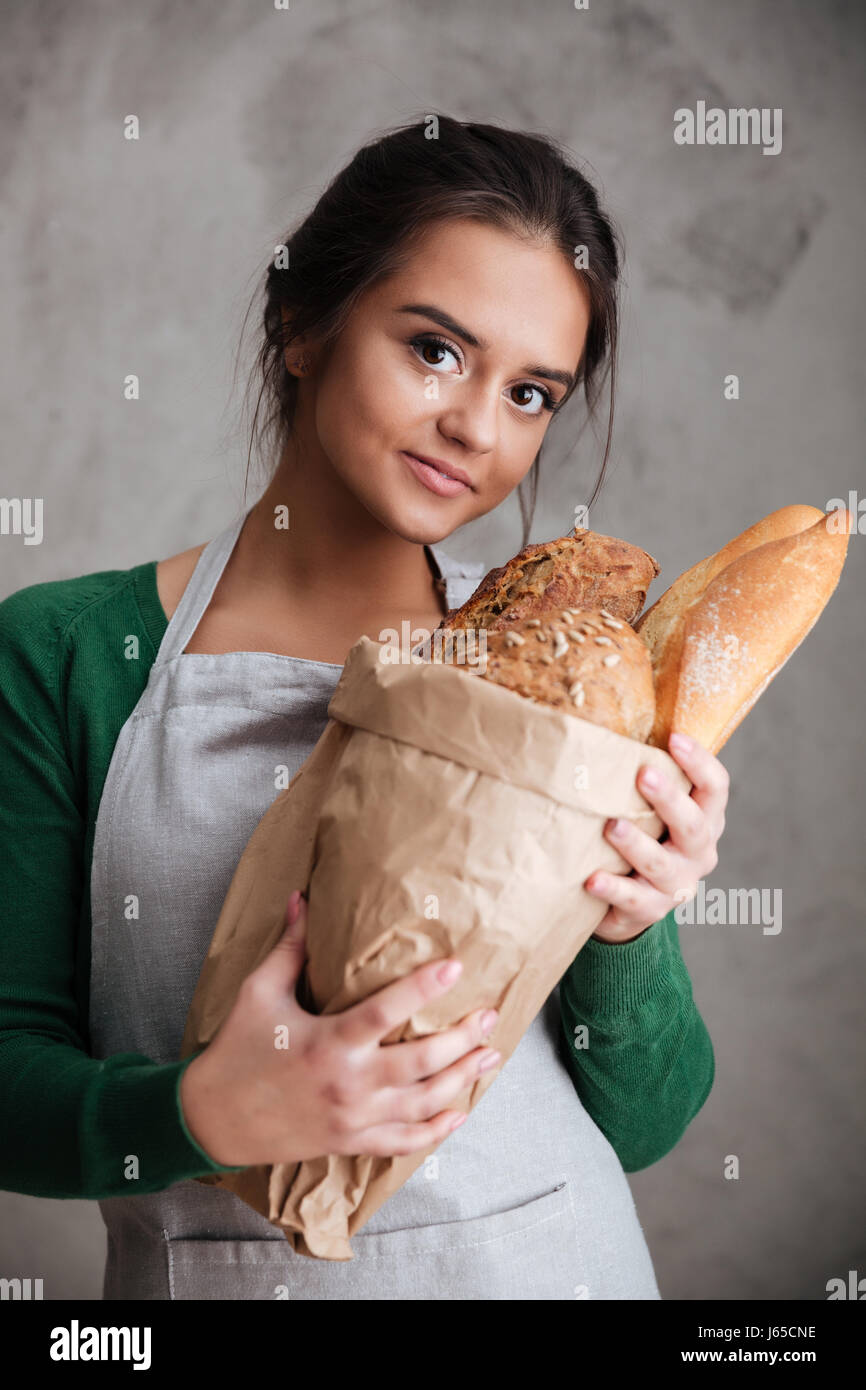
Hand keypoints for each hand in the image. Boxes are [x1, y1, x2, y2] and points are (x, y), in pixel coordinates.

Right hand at [180, 891, 501, 1166]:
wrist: (213, 1119)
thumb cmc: (237, 1050)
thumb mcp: (259, 993)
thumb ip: (289, 948)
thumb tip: (301, 898)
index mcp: (328, 1042)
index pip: (387, 1011)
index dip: (424, 987)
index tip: (456, 967)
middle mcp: (347, 1084)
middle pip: (422, 1062)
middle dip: (462, 1038)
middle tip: (490, 1015)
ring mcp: (352, 1118)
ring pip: (422, 1102)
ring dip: (462, 1079)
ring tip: (490, 1054)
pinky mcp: (350, 1142)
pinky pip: (403, 1141)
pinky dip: (435, 1131)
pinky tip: (459, 1112)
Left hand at [584, 731, 728, 942]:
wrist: (632, 900)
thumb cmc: (643, 833)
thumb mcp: (651, 805)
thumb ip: (644, 771)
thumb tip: (606, 713)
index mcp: (705, 818)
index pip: (715, 788)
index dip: (700, 763)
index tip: (675, 738)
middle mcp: (698, 851)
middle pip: (694, 825)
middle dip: (670, 800)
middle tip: (644, 775)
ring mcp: (676, 884)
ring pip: (662, 865)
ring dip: (638, 845)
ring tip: (612, 827)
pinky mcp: (649, 910)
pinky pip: (633, 899)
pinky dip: (613, 889)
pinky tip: (592, 879)